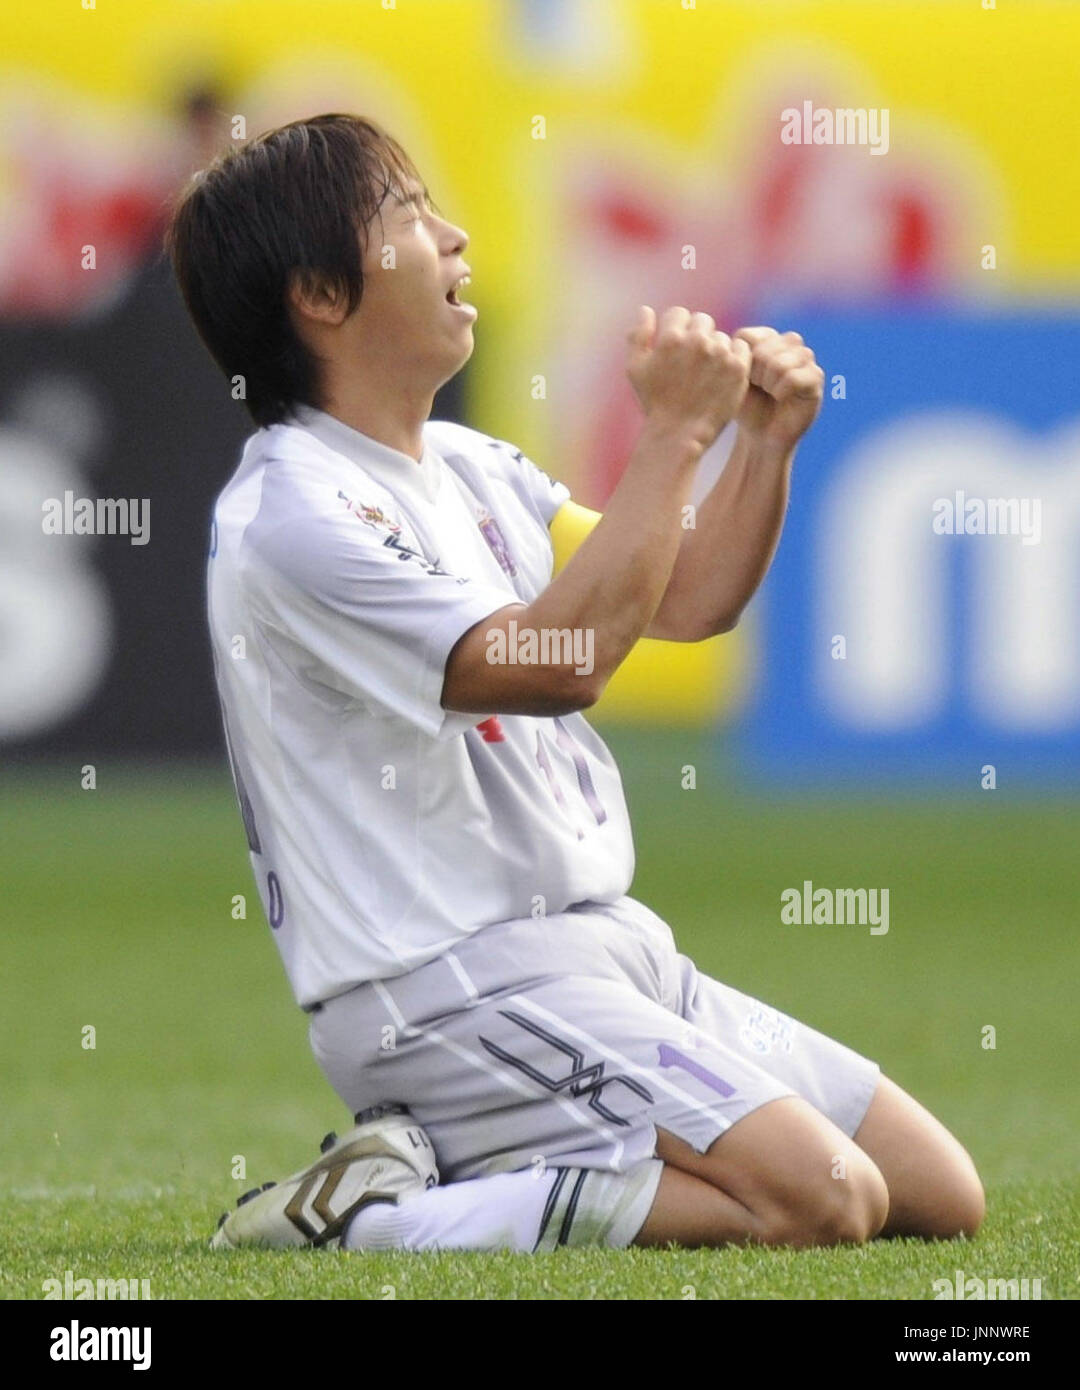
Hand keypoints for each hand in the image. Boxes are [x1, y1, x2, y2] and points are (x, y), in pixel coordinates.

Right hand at [627, 306, 750, 455]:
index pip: (679, 313)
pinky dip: (735, 357)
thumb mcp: (635, 369)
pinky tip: (723, 375)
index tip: (678, 352)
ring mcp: (720, 354)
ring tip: (707, 375)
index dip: (677, 331)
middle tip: (694, 364)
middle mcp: (697, 341)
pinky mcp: (738, 368)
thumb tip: (646, 310)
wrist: (678, 435)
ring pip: (721, 336)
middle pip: (703, 320)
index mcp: (671, 337)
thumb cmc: (655, 403)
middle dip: (697, 337)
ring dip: (716, 349)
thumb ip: (638, 336)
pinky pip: (742, 347)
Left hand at [732, 327, 824, 453]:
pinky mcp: (815, 377)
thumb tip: (738, 342)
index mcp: (768, 338)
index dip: (740, 362)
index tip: (743, 378)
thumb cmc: (748, 406)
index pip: (747, 337)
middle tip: (758, 387)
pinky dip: (780, 391)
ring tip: (769, 392)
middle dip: (754, 373)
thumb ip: (737, 354)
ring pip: (780, 363)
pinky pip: (793, 378)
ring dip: (767, 382)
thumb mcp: (735, 379)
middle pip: (764, 348)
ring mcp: (805, 358)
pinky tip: (780, 397)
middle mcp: (789, 344)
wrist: (761, 434)